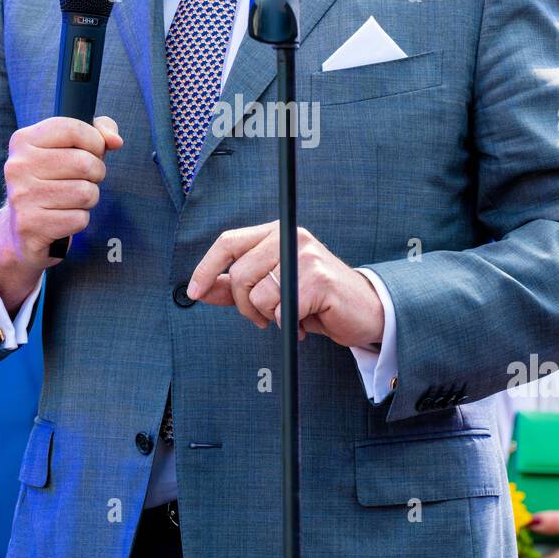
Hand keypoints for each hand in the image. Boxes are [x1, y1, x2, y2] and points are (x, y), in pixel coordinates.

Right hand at [0, 114, 122, 310]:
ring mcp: (21, 197)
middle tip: (81, 180)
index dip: (95, 141)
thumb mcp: (68, 149)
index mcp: (23, 140)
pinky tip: (62, 218)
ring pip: (86, 192)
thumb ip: (97, 131)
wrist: (20, 229)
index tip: (92, 152)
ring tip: (71, 200)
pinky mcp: (30, 226)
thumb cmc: (52, 181)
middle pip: (85, 163)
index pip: (73, 128)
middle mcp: (18, 166)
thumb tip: (115, 141)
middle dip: (95, 174)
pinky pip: (79, 218)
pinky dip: (79, 220)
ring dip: (88, 198)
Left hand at [186, 222, 384, 348]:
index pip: (229, 242)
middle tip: (264, 317)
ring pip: (257, 295)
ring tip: (288, 317)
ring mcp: (306, 255)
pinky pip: (279, 310)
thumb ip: (235, 287)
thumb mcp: (271, 289)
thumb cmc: (316, 300)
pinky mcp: (318, 279)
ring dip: (267, 318)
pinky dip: (287, 324)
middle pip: (239, 274)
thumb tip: (201, 289)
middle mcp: (291, 236)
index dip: (206, 268)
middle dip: (244, 306)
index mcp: (276, 233)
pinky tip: (305, 322)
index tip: (194, 291)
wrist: (364, 311)